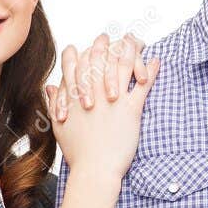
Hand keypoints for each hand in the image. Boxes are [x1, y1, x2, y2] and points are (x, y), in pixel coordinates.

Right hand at [47, 36, 158, 181]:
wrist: (95, 171)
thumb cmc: (78, 152)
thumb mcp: (60, 126)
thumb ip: (55, 102)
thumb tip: (51, 86)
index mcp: (74, 93)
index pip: (77, 59)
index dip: (86, 49)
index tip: (94, 45)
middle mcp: (93, 91)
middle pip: (102, 56)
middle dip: (110, 43)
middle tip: (118, 37)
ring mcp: (112, 98)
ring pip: (123, 65)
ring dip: (132, 50)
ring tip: (139, 42)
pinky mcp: (131, 109)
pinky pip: (144, 84)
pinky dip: (151, 70)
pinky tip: (157, 61)